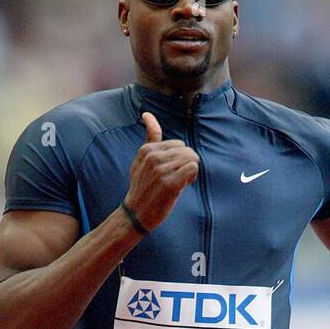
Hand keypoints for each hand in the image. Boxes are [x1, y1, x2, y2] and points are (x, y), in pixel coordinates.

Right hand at [123, 111, 199, 231]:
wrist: (136, 214)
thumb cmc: (142, 187)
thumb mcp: (141, 160)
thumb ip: (149, 137)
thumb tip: (147, 114)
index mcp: (147, 150)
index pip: (179, 144)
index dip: (180, 158)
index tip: (172, 170)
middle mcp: (153, 158)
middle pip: (187, 150)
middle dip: (187, 163)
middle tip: (178, 177)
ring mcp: (161, 171)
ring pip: (192, 158)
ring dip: (190, 171)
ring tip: (180, 182)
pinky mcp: (170, 184)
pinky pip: (193, 168)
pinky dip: (192, 177)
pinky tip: (184, 185)